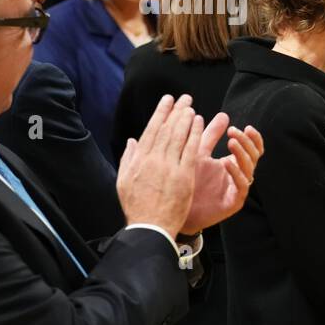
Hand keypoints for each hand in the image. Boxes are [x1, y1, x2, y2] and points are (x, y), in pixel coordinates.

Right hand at [117, 94, 202, 238]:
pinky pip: (191, 150)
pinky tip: (200, 123)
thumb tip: (133, 141)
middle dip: (175, 111)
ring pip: (178, 137)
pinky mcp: (184, 176)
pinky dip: (194, 134)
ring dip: (186, 119)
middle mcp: (154, 160)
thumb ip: (129, 158)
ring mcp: (169, 167)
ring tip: (192, 107)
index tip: (167, 100)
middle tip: (184, 98)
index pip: (151, 130)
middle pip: (166, 130)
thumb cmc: (137, 206)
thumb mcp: (124, 181)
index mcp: (139, 160)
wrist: (150, 227)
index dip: (160, 113)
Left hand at [179, 113, 263, 233]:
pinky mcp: (234, 202)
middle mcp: (240, 175)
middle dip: (246, 142)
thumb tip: (223, 115)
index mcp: (235, 164)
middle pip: (254, 156)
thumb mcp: (199, 152)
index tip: (245, 127)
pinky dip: (236, 172)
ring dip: (242, 154)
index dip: (253, 138)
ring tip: (231, 143)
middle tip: (234, 132)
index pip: (253, 149)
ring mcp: (238, 189)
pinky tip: (226, 162)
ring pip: (250, 169)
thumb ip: (211, 135)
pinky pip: (241, 185)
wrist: (178, 207)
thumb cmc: (189, 180)